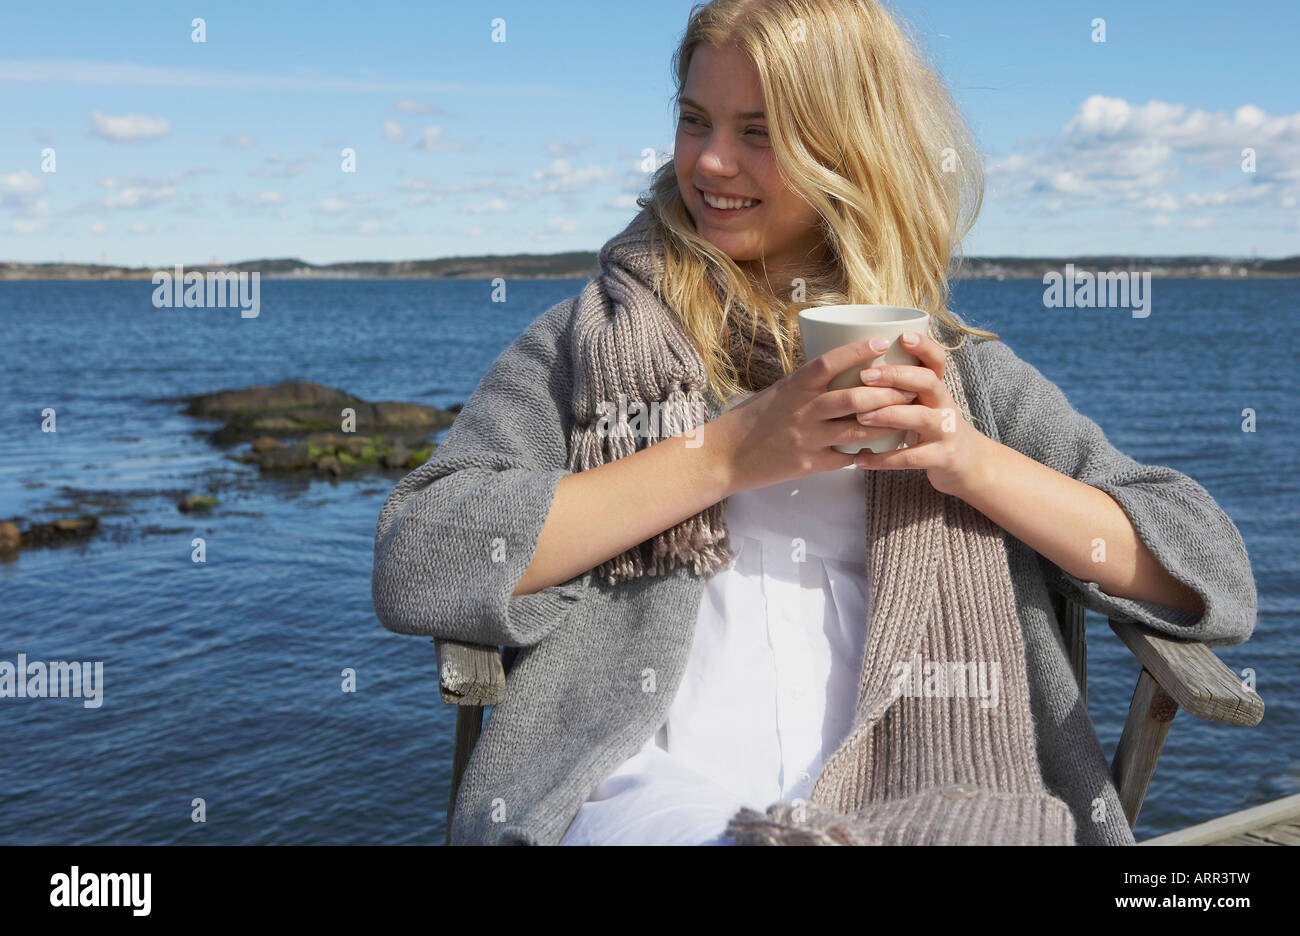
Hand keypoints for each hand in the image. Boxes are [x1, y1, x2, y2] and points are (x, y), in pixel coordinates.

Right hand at [710, 335, 917, 494]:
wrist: (725, 456)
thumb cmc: (752, 420)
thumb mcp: (778, 392)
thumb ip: (807, 384)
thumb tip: (841, 370)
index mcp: (794, 386)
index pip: (829, 362)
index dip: (857, 350)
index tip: (882, 342)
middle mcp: (802, 410)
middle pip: (853, 396)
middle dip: (887, 392)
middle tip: (910, 388)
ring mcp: (806, 438)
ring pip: (857, 427)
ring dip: (886, 422)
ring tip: (906, 416)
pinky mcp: (808, 464)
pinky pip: (845, 457)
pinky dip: (864, 451)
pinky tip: (880, 448)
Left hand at [851, 329, 991, 497]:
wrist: (970, 464)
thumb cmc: (935, 429)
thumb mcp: (926, 404)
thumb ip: (903, 389)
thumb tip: (857, 366)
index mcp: (938, 390)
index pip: (937, 361)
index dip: (924, 347)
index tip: (902, 336)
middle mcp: (945, 406)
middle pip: (928, 382)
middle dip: (897, 376)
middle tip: (865, 375)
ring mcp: (946, 432)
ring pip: (920, 417)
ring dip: (888, 415)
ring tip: (860, 417)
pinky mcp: (942, 458)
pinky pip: (911, 458)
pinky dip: (883, 459)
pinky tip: (860, 459)